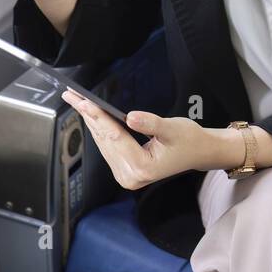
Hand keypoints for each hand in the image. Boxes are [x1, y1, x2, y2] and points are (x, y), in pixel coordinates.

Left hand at [61, 90, 229, 189]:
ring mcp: (126, 175)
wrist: (199, 152)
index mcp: (141, 167)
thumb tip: (130, 117)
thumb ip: (151, 123)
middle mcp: (130, 176)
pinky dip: (100, 129)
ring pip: (103, 143)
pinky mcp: (126, 171)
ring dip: (90, 121)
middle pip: (104, 140)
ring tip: (77, 102)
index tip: (83, 101)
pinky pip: (108, 147)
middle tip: (72, 95)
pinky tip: (91, 116)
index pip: (114, 136)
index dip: (98, 116)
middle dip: (88, 116)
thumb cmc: (189, 140)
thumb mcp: (173, 128)